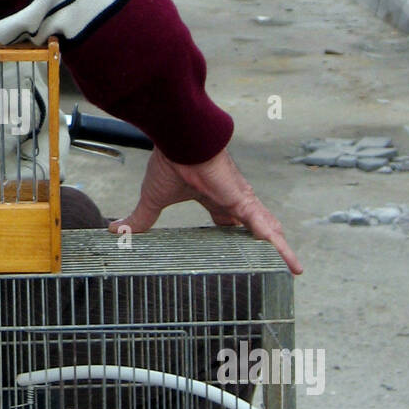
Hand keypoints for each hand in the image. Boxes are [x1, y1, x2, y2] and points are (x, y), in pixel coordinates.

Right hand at [108, 147, 303, 275]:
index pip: (227, 219)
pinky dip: (278, 247)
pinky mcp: (244, 204)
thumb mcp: (153, 199)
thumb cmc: (170, 163)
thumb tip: (116, 230)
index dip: (233, 233)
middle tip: (273, 257)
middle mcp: (231, 199)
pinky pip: (266, 230)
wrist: (181, 142)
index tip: (235, 245)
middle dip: (262, 240)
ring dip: (277, 247)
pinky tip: (290, 263)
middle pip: (252, 226)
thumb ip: (140, 218)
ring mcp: (241, 202)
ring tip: (292, 266)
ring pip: (265, 230)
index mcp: (212, 197)